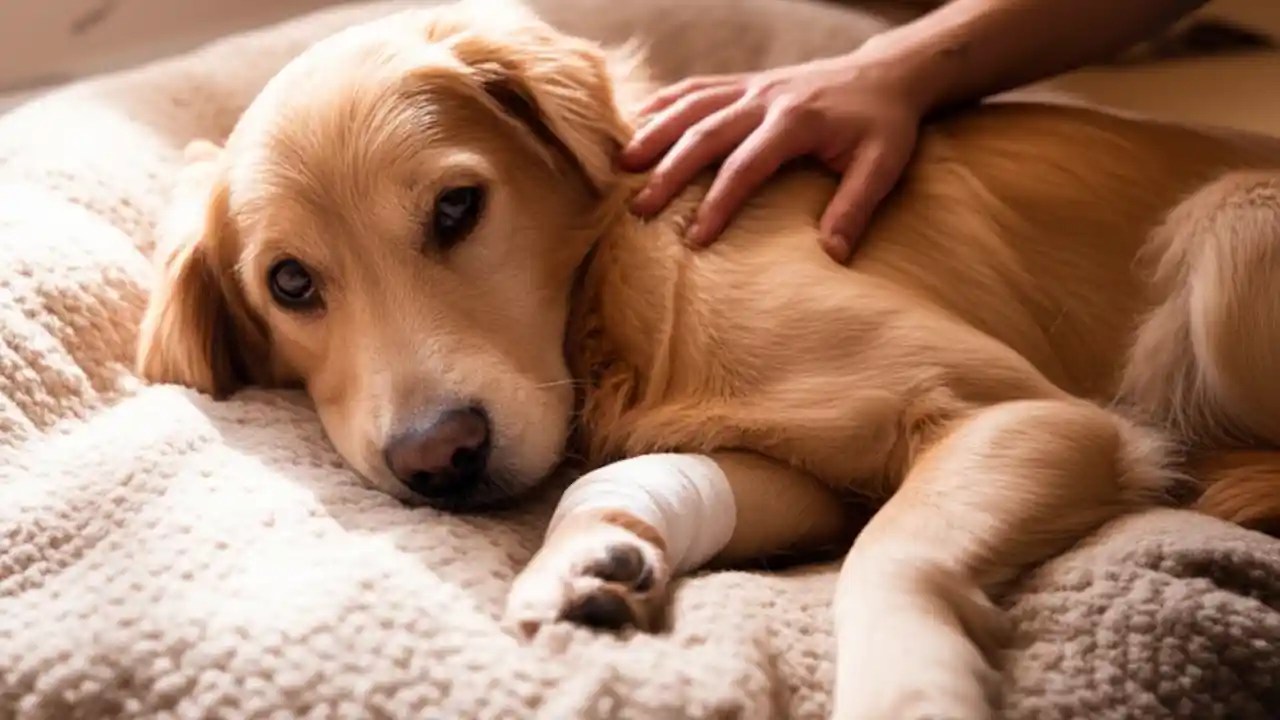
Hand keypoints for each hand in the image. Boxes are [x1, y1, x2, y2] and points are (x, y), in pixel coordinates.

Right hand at [619, 53, 926, 262]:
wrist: (887, 74)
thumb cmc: (884, 125)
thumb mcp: (883, 166)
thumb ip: (855, 207)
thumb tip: (831, 255)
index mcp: (796, 120)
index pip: (746, 166)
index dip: (718, 203)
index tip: (695, 239)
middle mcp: (765, 98)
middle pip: (705, 133)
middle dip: (669, 172)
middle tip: (638, 208)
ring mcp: (750, 86)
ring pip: (691, 105)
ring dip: (654, 133)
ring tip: (622, 165)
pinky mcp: (744, 82)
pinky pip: (696, 88)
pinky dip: (664, 103)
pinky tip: (637, 122)